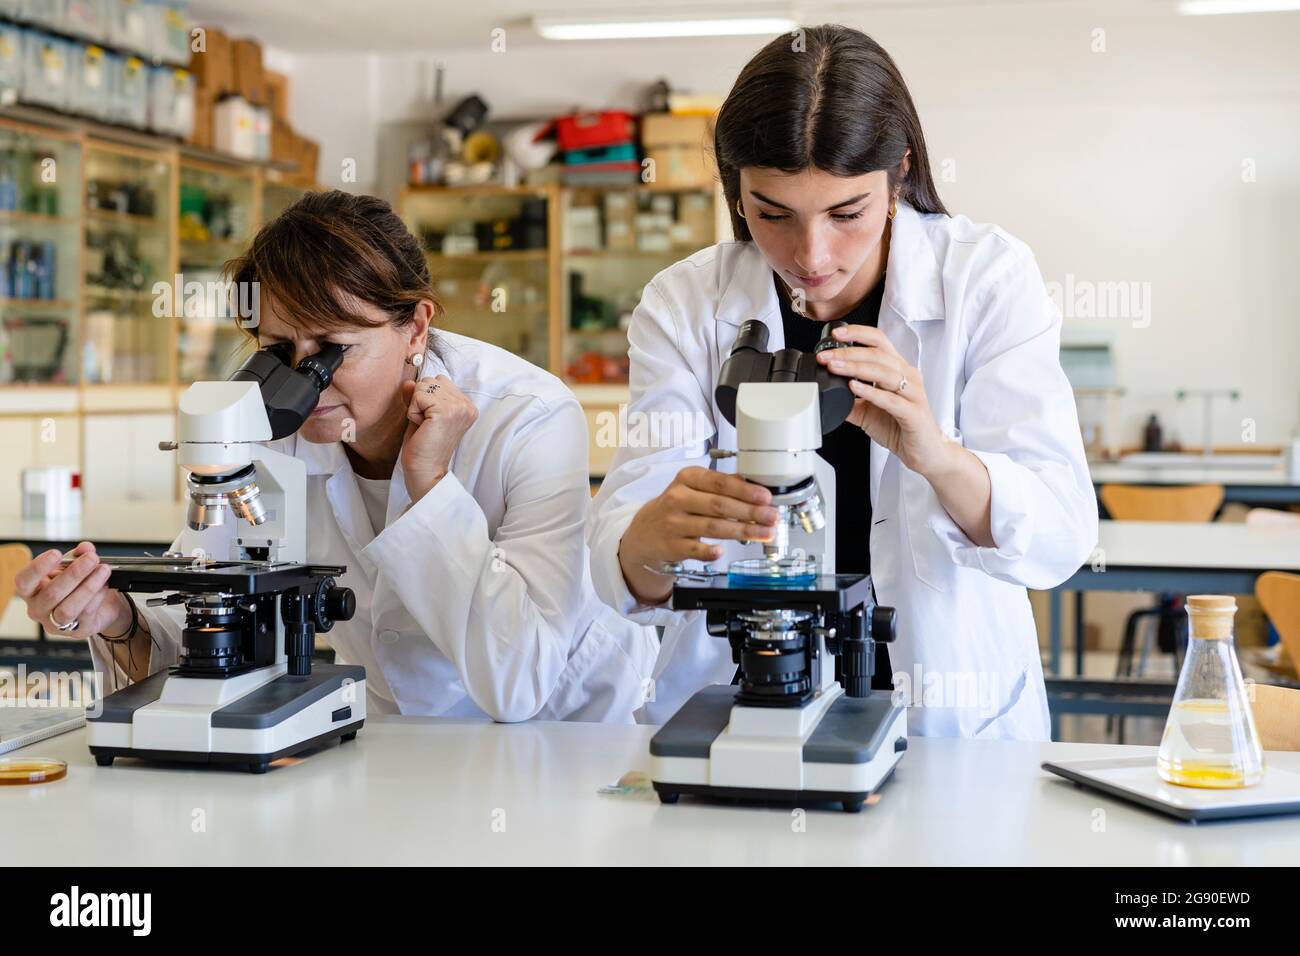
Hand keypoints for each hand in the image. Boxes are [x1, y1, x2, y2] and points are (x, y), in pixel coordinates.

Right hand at [13, 541, 131, 638]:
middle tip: (91, 558)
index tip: (56, 553)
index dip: (38, 567)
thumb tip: (85, 548)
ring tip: (103, 571)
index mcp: (32, 591)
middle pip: (51, 594)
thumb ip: (78, 556)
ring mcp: (56, 624)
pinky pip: (86, 614)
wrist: (101, 607)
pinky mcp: (76, 631)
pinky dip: (97, 596)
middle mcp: (39, 609)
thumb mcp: (75, 567)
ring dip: (88, 587)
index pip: (24, 581)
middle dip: (74, 573)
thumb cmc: (78, 586)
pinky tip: (105, 585)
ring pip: (68, 608)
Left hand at [400, 374, 478, 501]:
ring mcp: (459, 407)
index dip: (426, 399)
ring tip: (425, 426)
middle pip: (430, 380)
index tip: (432, 422)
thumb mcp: (421, 415)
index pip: (439, 380)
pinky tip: (422, 427)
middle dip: (421, 400)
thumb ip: (417, 396)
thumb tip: (408, 381)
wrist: (426, 471)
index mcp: (466, 406)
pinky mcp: (446, 410)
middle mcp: (467, 405)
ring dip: (416, 406)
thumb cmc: (424, 447)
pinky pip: (418, 396)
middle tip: (427, 425)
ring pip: (423, 386)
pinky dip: (413, 411)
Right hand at [618, 466, 777, 603]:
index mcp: (687, 479)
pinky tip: (722, 551)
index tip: (765, 497)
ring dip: (742, 531)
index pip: (719, 482)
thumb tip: (754, 483)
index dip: (745, 490)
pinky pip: (694, 549)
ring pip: (712, 527)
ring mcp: (674, 523)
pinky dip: (708, 551)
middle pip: (719, 505)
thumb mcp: (694, 487)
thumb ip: (722, 484)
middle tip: (771, 516)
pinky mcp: (672, 545)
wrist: (645, 532)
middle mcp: (678, 498)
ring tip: (763, 533)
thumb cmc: (677, 507)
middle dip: (749, 512)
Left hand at [816, 324, 951, 476]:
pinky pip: (891, 399)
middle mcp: (908, 376)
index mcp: (898, 371)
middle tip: (826, 356)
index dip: (858, 334)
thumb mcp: (868, 412)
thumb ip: (850, 401)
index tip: (835, 334)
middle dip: (848, 352)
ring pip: (884, 372)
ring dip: (856, 367)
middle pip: (878, 354)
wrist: (926, 454)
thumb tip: (826, 395)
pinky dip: (871, 391)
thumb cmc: (903, 428)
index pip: (880, 342)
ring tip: (835, 367)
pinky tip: (854, 387)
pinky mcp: (914, 413)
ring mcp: (913, 393)